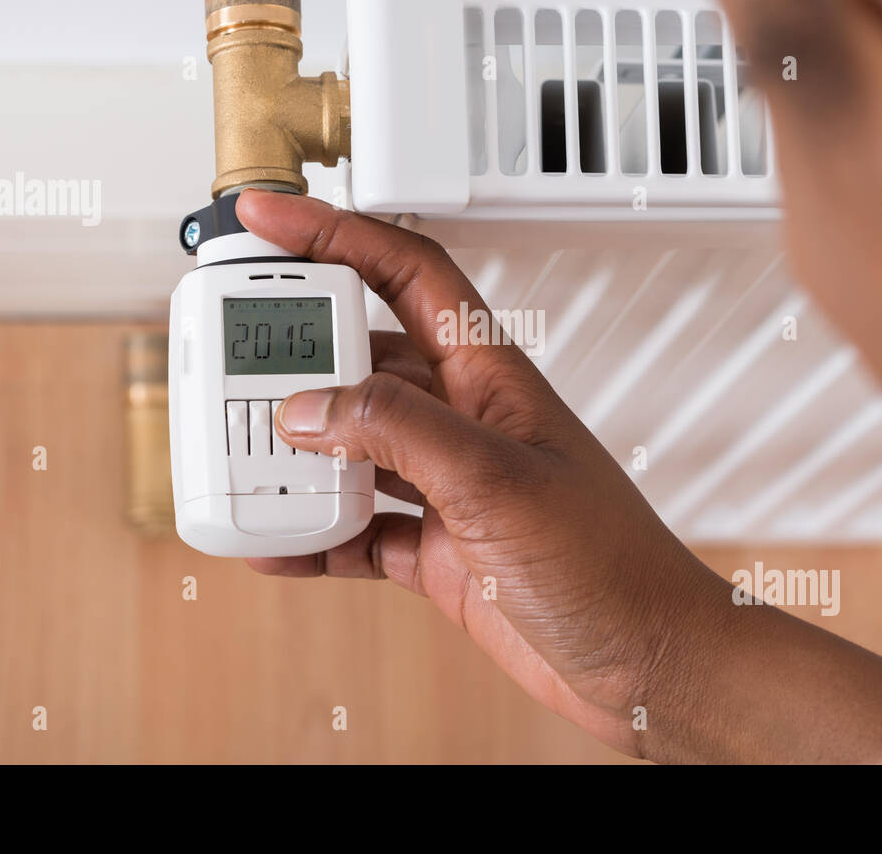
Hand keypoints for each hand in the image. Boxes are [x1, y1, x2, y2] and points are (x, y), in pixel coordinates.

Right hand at [235, 189, 715, 759]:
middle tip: (234, 360)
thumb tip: (309, 409)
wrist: (647, 662)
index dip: (336, 233)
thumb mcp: (496, 480)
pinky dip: (313, 535)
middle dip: (295, 354)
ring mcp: (449, 486)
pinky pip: (358, 528)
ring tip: (241, 454)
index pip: (406, 272)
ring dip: (297, 451)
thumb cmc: (610, 565)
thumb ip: (398, 432)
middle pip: (363, 358)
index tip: (267, 217)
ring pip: (352, 446)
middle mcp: (464, 421)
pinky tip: (276, 544)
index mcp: (490, 376)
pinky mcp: (438, 548)